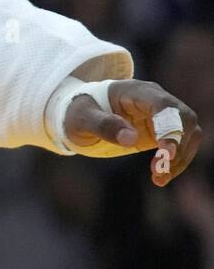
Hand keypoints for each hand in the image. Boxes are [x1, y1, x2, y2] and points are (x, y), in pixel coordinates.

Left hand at [64, 79, 202, 186]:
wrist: (81, 114)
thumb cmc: (79, 111)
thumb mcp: (82, 117)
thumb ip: (104, 125)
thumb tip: (130, 138)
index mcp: (135, 90)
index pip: (164, 105)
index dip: (170, 128)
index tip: (166, 153)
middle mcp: (154, 99)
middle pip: (184, 119)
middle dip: (179, 147)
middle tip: (161, 171)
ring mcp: (161, 114)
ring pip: (188, 134)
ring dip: (180, 158)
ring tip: (160, 178)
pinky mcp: (162, 130)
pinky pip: (180, 145)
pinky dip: (176, 162)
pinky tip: (160, 176)